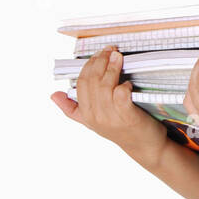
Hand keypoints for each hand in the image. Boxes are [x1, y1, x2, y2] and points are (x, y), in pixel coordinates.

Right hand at [50, 44, 164, 158]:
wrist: (144, 148)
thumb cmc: (121, 130)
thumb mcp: (92, 121)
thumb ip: (72, 108)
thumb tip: (53, 95)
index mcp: (85, 114)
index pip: (81, 83)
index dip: (89, 65)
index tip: (98, 54)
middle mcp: (95, 116)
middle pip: (92, 81)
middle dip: (100, 61)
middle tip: (109, 50)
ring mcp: (111, 117)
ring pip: (105, 85)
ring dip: (112, 67)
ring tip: (118, 56)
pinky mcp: (127, 116)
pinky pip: (121, 95)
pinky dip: (124, 85)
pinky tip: (128, 82)